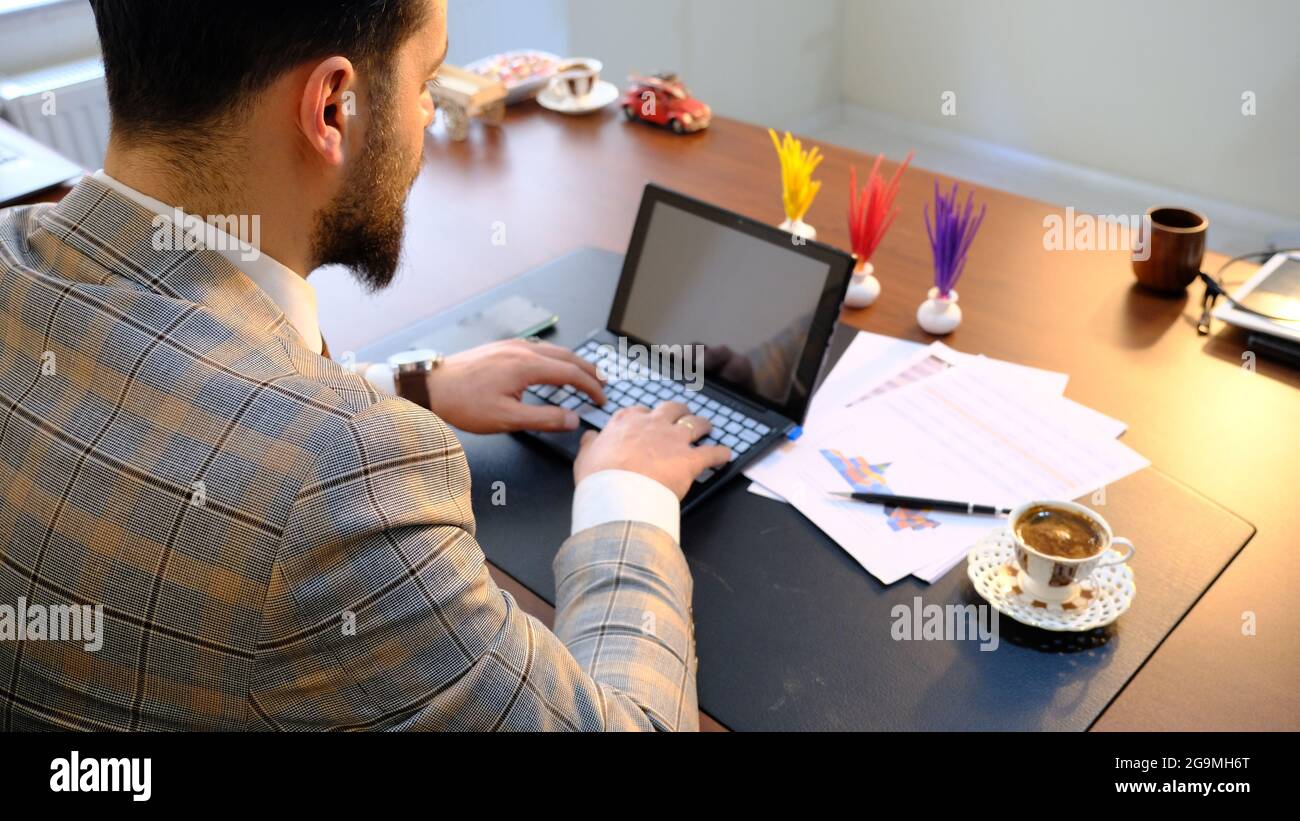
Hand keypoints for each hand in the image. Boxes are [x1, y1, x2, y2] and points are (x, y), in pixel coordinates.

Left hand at [421, 339, 606, 433]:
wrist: (432, 386)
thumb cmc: (464, 403)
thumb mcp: (507, 419)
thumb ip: (544, 418)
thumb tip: (572, 419)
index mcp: (527, 366)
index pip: (572, 374)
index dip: (591, 387)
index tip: (600, 399)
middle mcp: (523, 350)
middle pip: (568, 357)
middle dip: (589, 371)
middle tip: (603, 384)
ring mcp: (512, 346)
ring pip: (554, 350)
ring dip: (573, 363)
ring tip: (584, 375)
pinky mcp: (502, 347)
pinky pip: (538, 348)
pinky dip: (555, 358)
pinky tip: (553, 367)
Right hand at [574, 402, 731, 499]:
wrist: (617, 492)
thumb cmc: (600, 477)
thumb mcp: (585, 456)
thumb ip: (590, 443)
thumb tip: (590, 437)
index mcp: (627, 422)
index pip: (640, 411)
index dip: (647, 417)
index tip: (648, 422)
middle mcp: (653, 425)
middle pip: (672, 409)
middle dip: (680, 411)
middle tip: (683, 415)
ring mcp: (674, 440)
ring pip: (696, 423)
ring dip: (704, 425)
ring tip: (708, 427)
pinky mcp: (690, 459)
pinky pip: (712, 453)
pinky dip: (720, 454)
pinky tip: (725, 455)